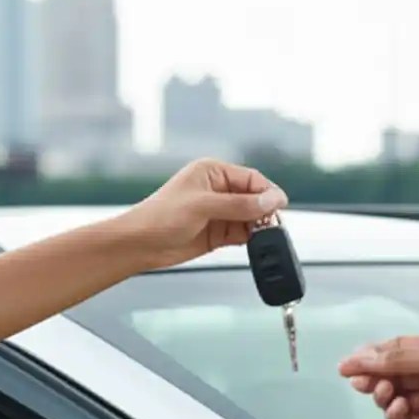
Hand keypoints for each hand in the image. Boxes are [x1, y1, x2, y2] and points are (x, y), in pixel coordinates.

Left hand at [117, 157, 287, 270]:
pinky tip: (255, 243)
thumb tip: (271, 200)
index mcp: (213, 172)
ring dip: (259, 226)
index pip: (251, 178)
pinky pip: (243, 233)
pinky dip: (251, 238)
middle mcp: (218, 190)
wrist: (138, 245)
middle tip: (274, 224)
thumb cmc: (159, 217)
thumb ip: (239, 204)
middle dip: (265, 210)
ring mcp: (219, 212)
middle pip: (254, 197)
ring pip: (251, 217)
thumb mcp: (203, 206)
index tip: (280, 205)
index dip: (267, 192)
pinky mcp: (218, 232)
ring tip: (265, 236)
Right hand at [337, 333, 418, 418]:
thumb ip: (397, 359)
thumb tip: (363, 357)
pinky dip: (396, 415)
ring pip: (395, 397)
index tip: (347, 363)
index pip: (397, 350)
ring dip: (384, 394)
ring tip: (384, 393)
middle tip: (356, 380)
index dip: (371, 355)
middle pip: (392, 374)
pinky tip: (398, 408)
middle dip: (373, 375)